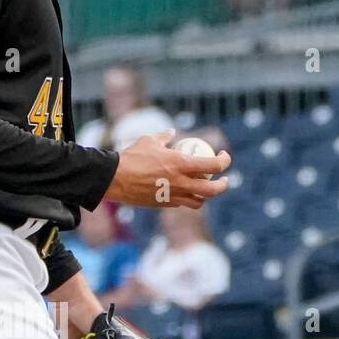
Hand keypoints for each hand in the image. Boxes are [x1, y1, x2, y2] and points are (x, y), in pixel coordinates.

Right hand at [105, 131, 230, 208]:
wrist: (114, 179)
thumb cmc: (132, 157)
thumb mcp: (149, 141)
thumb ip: (164, 137)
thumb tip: (172, 133)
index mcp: (181, 164)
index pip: (214, 165)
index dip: (224, 161)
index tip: (223, 157)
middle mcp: (181, 183)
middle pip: (213, 190)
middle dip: (223, 185)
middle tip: (223, 180)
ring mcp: (172, 196)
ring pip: (198, 202)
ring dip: (205, 196)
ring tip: (203, 189)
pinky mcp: (163, 204)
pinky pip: (180, 203)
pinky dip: (185, 198)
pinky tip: (181, 191)